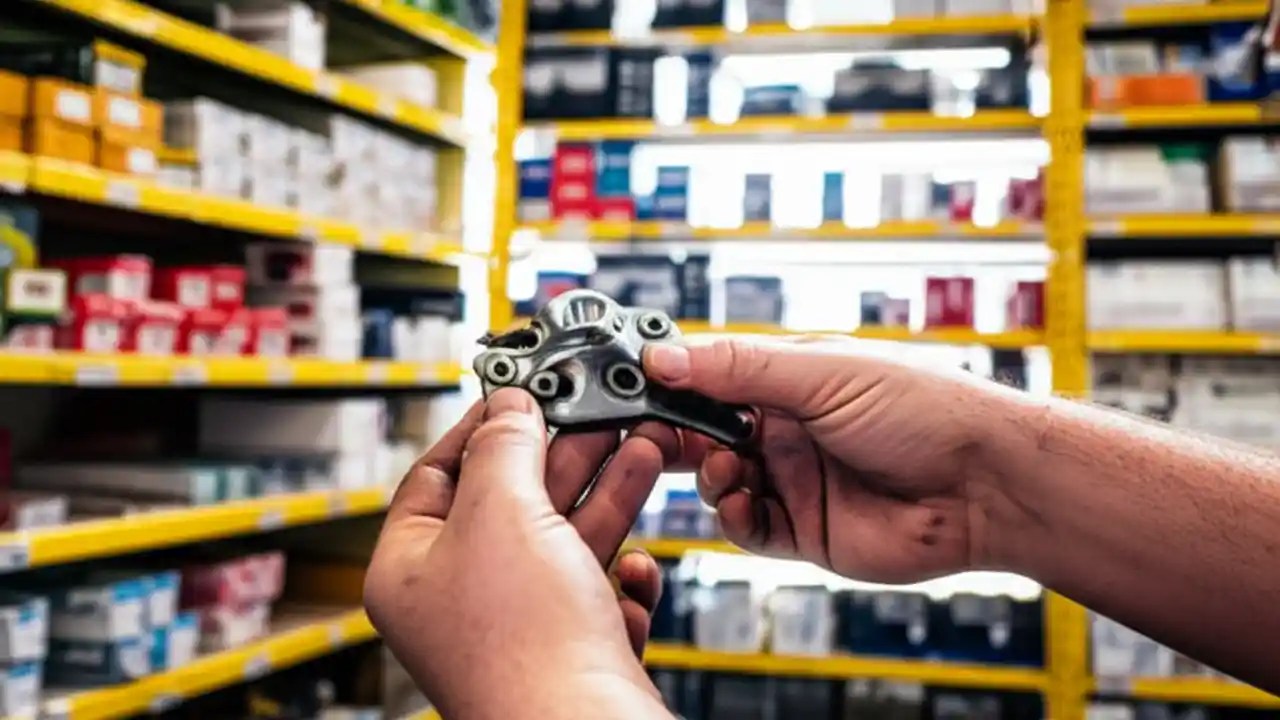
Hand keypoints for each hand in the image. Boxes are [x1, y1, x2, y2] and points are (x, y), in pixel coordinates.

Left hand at [364, 389, 678, 718]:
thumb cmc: (522, 648)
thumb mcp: (501, 511)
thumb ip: (504, 446)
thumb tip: (509, 405)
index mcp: (411, 568)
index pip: (437, 472)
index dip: (483, 425)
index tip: (523, 391)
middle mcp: (461, 599)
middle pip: (514, 500)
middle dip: (566, 453)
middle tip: (600, 411)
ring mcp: (520, 626)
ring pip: (566, 539)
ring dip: (609, 491)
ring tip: (643, 446)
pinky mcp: (574, 649)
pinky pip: (600, 593)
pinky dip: (626, 572)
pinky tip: (641, 562)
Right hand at [644, 336, 1031, 583]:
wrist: (987, 486)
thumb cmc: (926, 410)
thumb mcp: (823, 373)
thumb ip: (741, 368)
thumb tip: (666, 358)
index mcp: (790, 378)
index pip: (710, 377)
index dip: (671, 384)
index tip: (635, 389)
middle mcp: (787, 429)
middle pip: (704, 432)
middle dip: (674, 437)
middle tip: (651, 439)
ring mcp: (794, 480)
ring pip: (718, 482)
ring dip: (707, 477)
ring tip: (722, 469)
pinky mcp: (805, 530)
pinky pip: (748, 527)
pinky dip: (734, 517)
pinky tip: (742, 504)